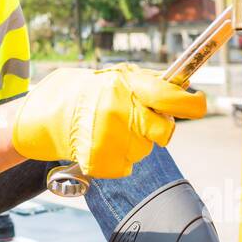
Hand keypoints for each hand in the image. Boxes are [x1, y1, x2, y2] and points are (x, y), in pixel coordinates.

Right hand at [11, 63, 205, 178]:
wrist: (42, 116)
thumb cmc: (83, 93)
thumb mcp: (115, 77)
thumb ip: (148, 83)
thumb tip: (184, 88)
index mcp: (125, 85)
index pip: (171, 97)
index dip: (193, 103)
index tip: (199, 104)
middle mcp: (119, 110)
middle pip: (165, 132)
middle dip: (159, 128)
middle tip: (141, 120)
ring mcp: (109, 137)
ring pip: (146, 149)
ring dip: (135, 142)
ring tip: (110, 129)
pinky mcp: (101, 161)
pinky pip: (128, 165)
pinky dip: (119, 158)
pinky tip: (102, 143)